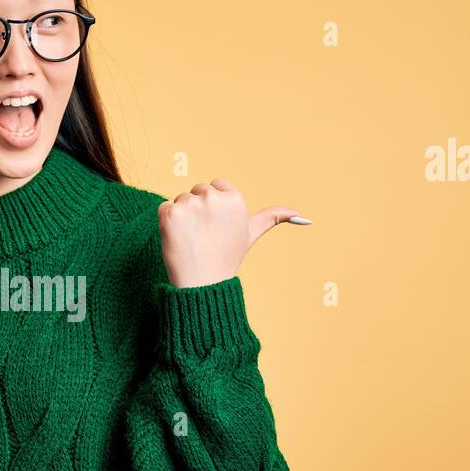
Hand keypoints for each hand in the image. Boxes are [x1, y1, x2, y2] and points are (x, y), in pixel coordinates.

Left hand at [157, 178, 303, 287]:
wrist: (202, 284)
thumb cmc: (226, 258)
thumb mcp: (251, 234)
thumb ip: (273, 218)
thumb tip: (305, 218)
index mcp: (234, 198)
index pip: (215, 186)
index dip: (213, 208)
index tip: (217, 227)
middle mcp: (214, 198)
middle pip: (196, 191)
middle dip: (197, 211)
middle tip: (205, 236)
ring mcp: (191, 204)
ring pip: (180, 200)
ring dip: (181, 218)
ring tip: (192, 239)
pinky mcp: (170, 213)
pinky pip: (164, 208)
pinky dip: (167, 224)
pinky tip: (177, 239)